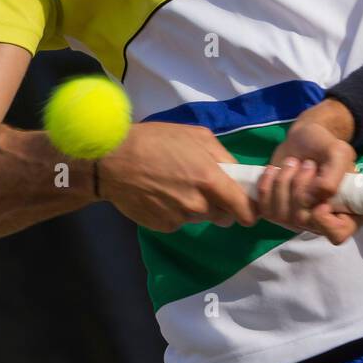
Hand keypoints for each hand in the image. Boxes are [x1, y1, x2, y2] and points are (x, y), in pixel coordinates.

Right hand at [99, 121, 258, 231]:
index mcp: (209, 179)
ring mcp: (179, 217)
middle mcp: (197, 203)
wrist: (112, 161)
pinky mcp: (163, 226)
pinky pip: (180, 221)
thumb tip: (234, 173)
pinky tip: (162, 194)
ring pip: (200, 218)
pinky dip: (177, 211)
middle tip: (205, 188)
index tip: (250, 210)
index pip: (242, 208)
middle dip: (221, 205)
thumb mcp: (196, 135)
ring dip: (197, 207)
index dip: (249, 211)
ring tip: (177, 185)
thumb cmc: (155, 141)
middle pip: (223, 216)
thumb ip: (221, 156)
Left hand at [258, 100, 362, 244]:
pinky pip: (265, 210)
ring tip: (293, 163)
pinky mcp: (277, 213)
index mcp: (348, 211)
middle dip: (300, 187)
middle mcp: (322, 222)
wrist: (302, 140)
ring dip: (284, 182)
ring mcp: (299, 220)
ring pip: (283, 215)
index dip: (324, 221)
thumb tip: (315, 198)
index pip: (337, 234)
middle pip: (304, 221)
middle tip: (307, 164)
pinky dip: (266, 185)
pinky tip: (274, 170)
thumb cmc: (325, 147)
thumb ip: (334, 175)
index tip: (319, 200)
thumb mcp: (339, 152)